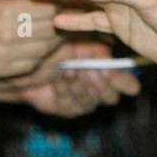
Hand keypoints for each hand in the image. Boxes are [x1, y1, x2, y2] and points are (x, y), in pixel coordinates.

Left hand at [15, 41, 141, 118]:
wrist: (27, 65)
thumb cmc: (56, 51)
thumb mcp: (79, 46)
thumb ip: (97, 53)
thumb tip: (110, 60)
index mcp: (109, 73)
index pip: (129, 85)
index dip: (124, 82)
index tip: (110, 72)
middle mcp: (100, 90)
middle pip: (112, 98)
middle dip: (100, 85)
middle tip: (87, 71)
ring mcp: (84, 102)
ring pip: (90, 102)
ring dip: (79, 85)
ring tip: (68, 70)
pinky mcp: (68, 110)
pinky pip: (72, 105)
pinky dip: (64, 90)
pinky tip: (57, 81)